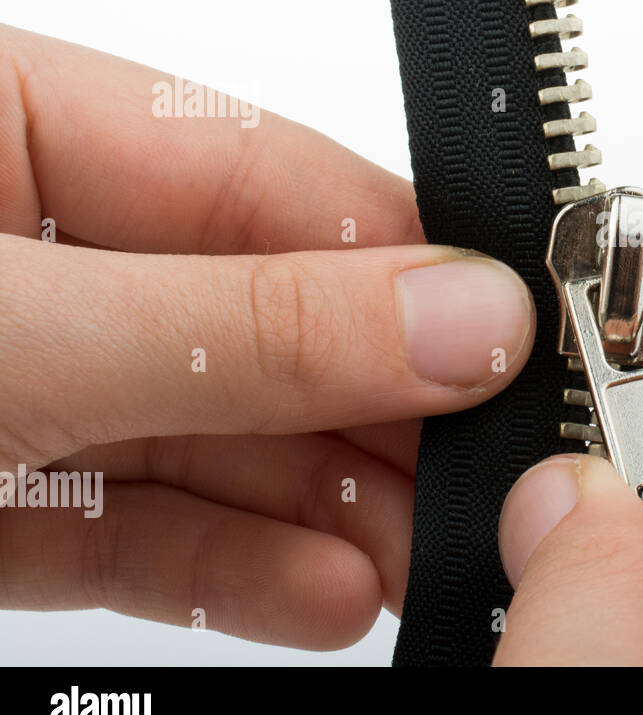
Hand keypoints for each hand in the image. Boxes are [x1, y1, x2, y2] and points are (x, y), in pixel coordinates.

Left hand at [0, 26, 534, 648]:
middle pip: (266, 321)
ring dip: (327, 509)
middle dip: (378, 412)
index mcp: (13, 126)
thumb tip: (464, 313)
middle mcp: (33, 249)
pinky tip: (325, 588)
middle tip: (490, 472)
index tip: (519, 338)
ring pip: (220, 437)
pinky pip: (147, 526)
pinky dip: (237, 567)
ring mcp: (24, 379)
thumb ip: (245, 327)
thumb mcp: (15, 335)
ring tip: (421, 555)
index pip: (273, 178)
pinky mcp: (4, 499)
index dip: (409, 262)